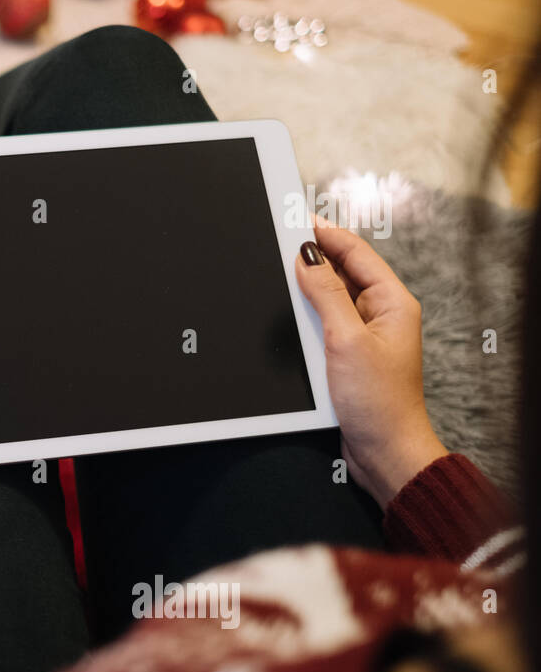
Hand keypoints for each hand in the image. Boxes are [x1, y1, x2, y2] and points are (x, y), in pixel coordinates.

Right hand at [296, 217, 447, 506]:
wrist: (383, 451)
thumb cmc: (379, 403)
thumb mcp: (346, 340)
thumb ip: (325, 294)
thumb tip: (307, 257)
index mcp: (393, 303)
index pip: (356, 253)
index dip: (326, 234)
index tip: (297, 220)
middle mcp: (381, 315)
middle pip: (341, 273)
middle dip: (311, 260)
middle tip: (278, 243)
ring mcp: (363, 336)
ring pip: (327, 300)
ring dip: (304, 293)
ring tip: (277, 278)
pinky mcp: (346, 357)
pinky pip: (321, 327)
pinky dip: (303, 320)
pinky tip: (285, 319)